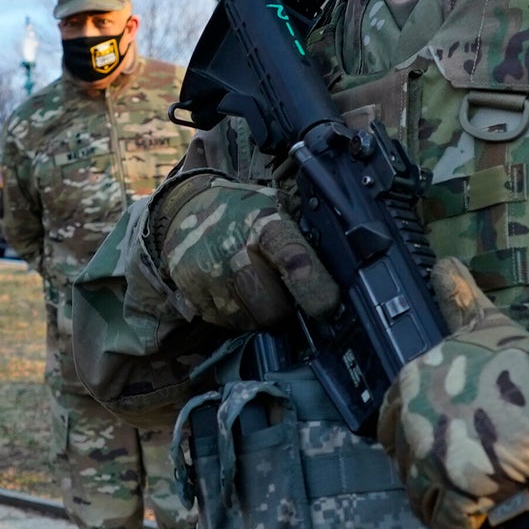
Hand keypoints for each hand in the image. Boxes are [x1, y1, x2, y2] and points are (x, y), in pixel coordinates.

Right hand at [155, 179, 340, 330]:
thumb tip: (341, 272)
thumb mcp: (276, 209)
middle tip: (285, 295)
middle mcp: (232, 249)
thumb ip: (301, 238)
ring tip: (258, 290)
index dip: (312, 286)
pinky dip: (237, 315)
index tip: (326, 306)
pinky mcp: (190, 292)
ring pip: (249, 321)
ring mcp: (208, 274)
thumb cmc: (243, 211)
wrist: (187, 206)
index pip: (291, 258)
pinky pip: (225, 322)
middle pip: (271, 307)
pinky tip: (235, 293)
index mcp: (264, 223)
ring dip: (261, 315)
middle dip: (285, 309)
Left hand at [380, 258, 528, 528]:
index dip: (407, 444)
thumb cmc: (526, 360)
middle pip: (407, 467)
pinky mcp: (460, 491)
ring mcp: (432, 458)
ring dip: (441, 515)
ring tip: (464, 524)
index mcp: (411, 383)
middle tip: (457, 491)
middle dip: (426, 483)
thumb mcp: (485, 322)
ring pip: (424, 500)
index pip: (387, 425)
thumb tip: (445, 263)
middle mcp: (412, 420)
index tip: (430, 455)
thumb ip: (459, 299)